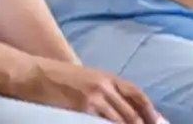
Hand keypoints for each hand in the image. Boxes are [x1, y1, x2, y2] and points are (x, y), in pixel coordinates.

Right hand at [12, 58, 162, 123]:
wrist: (33, 73)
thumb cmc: (58, 78)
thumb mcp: (87, 78)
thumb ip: (105, 90)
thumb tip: (119, 107)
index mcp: (108, 77)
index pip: (138, 95)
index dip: (151, 111)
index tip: (160, 123)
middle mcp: (104, 86)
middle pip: (131, 111)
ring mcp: (92, 98)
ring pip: (119, 120)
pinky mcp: (79, 109)